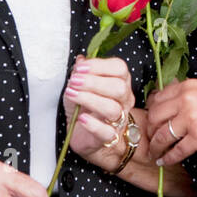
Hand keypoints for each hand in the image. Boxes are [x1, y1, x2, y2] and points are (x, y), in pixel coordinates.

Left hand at [61, 55, 136, 171]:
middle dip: (94, 82)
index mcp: (120, 82)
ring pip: (113, 109)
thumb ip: (81, 71)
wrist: (82, 134)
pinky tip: (81, 118)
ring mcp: (119, 119)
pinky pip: (107, 132)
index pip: (119, 68)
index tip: (80, 68)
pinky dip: (93, 125)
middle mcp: (123, 100)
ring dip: (90, 100)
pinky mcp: (110, 137)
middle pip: (119, 88)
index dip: (99, 65)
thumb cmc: (83, 107)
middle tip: (74, 82)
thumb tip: (81, 60)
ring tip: (72, 95)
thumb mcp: (78, 85)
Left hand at [145, 78, 196, 166]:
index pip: (157, 99)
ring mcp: (192, 119)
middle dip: (149, 132)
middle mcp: (186, 100)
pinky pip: (176, 150)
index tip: (151, 123)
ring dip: (156, 148)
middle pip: (154, 118)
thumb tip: (168, 104)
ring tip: (155, 154)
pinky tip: (166, 161)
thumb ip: (187, 96)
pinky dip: (168, 158)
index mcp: (188, 87)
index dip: (151, 113)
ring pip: (161, 136)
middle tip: (150, 140)